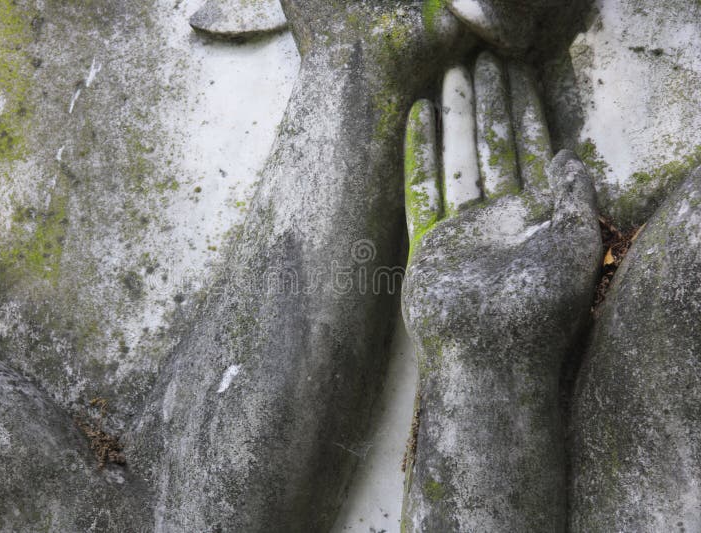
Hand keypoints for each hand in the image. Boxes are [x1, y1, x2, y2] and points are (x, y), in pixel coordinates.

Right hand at [401, 52, 601, 530]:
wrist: (489, 360)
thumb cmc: (540, 311)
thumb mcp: (574, 246)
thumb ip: (574, 197)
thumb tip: (571, 155)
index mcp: (536, 216)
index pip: (530, 149)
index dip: (524, 110)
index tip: (516, 72)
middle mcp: (498, 217)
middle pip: (490, 145)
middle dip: (487, 103)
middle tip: (479, 59)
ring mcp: (460, 227)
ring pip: (456, 158)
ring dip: (453, 117)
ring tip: (450, 75)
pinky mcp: (428, 240)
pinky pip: (420, 187)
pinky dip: (418, 153)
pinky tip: (419, 119)